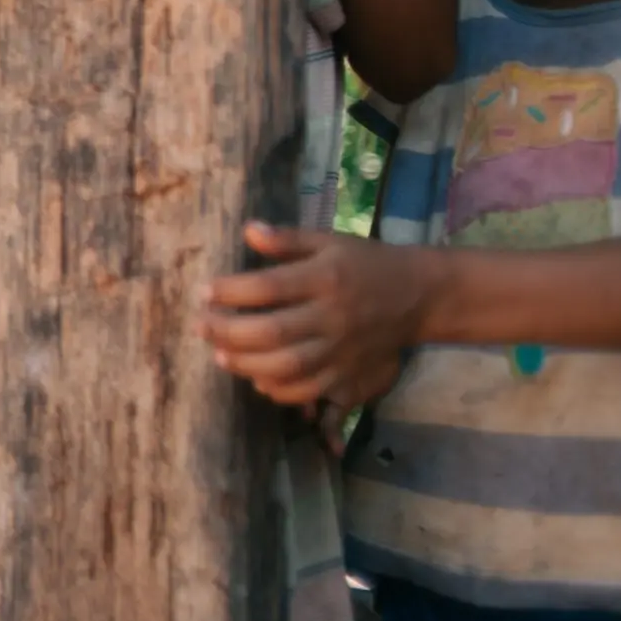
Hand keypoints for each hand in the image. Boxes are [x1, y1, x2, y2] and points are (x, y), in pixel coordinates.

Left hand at [198, 223, 428, 411]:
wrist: (419, 296)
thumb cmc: (366, 263)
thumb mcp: (330, 241)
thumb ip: (288, 239)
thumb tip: (247, 230)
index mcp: (326, 278)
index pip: (269, 287)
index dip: (231, 292)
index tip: (204, 292)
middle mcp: (332, 316)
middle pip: (273, 332)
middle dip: (229, 332)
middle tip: (201, 326)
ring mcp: (341, 349)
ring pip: (287, 366)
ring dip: (246, 364)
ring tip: (219, 354)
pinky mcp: (349, 373)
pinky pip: (309, 390)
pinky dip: (279, 389)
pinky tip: (256, 378)